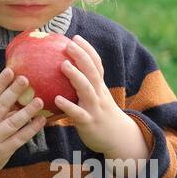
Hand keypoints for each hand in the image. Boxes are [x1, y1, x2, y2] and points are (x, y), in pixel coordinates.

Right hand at [0, 67, 48, 177]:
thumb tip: (14, 95)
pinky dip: (31, 129)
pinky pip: (20, 138)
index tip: (10, 71)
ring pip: (13, 122)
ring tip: (39, 100)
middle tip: (26, 79)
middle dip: (14, 92)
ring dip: (28, 111)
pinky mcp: (2, 151)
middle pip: (0, 105)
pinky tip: (41, 121)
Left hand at [53, 35, 129, 154]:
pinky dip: (69, 106)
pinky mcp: (89, 123)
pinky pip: (78, 114)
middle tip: (68, 45)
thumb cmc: (101, 115)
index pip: (96, 64)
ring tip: (63, 65)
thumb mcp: (97, 97)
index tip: (76, 37)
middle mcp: (99, 94)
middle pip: (92, 72)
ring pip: (87, 89)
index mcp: (100, 87)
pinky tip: (57, 99)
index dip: (88, 50)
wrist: (119, 139)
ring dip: (76, 76)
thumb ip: (85, 85)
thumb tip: (65, 71)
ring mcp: (95, 108)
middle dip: (82, 56)